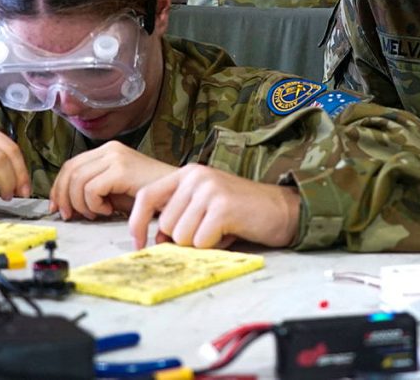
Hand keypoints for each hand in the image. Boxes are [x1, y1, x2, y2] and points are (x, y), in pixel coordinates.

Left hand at [48, 141, 174, 220]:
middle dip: (64, 197)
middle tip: (70, 215)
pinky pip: (91, 189)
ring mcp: (116, 157)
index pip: (71, 165)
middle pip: (70, 171)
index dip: (58, 187)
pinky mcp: (121, 169)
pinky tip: (108, 210)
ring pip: (78, 181)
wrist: (176, 195)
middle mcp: (110, 149)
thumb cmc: (149, 197)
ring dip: (81, 204)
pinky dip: (94, 204)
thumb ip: (91, 189)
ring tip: (97, 213)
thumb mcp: (115, 190)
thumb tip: (63, 203)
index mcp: (107, 151)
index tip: (57, 207)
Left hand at [129, 165, 300, 249]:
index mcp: (187, 173)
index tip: (139, 245)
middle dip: (184, 238)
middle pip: (166, 224)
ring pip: (181, 236)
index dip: (137, 223)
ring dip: (200, 243)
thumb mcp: (204, 207)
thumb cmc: (242, 212)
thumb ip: (179, 216)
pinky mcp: (223, 206)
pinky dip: (214, 246)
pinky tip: (229, 233)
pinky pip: (201, 241)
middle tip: (209, 231)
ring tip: (221, 230)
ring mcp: (210, 189)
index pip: (147, 196)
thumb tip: (155, 239)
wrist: (282, 210)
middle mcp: (196, 176)